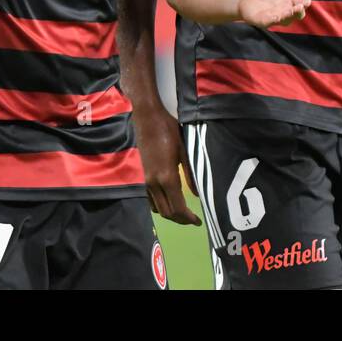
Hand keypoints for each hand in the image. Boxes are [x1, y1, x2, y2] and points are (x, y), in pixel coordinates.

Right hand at [132, 104, 200, 225]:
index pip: (177, 208)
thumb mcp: (184, 150)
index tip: (198, 221)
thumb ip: (191, 174)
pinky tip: (169, 201)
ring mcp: (145, 181)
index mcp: (167, 177)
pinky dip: (160, 207)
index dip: (188, 218)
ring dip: (170, 214)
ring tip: (183, 213)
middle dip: (180, 219)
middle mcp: (154, 183)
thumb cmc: (169, 130)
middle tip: (193, 220)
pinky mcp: (142, 177)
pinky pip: (150, 200)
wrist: (147, 118)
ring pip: (157, 208)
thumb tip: (199, 194)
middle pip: (166, 212)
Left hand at [239, 0, 317, 26]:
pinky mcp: (265, 21)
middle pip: (298, 14)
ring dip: (287, 16)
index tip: (303, 2)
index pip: (304, 2)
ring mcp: (277, 17)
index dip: (304, 3)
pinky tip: (275, 16)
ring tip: (288, 11)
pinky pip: (271, 22)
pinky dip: (273, 20)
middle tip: (298, 7)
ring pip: (286, 20)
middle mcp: (288, 9)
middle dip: (298, 12)